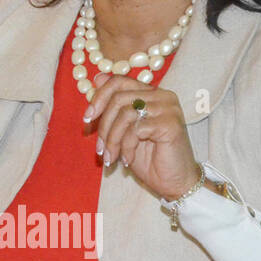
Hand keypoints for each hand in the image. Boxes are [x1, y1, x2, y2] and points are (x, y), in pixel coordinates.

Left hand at [83, 73, 198, 198]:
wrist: (174, 182)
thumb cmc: (149, 157)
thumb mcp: (123, 129)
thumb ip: (113, 105)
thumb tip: (97, 78)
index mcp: (151, 93)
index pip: (118, 81)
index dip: (98, 98)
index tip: (87, 119)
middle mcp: (162, 96)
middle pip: (119, 98)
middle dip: (103, 126)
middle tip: (100, 149)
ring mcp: (168, 109)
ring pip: (125, 114)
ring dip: (112, 140)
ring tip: (111, 157)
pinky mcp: (171, 124)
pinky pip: (136, 130)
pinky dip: (126, 147)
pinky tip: (127, 160)